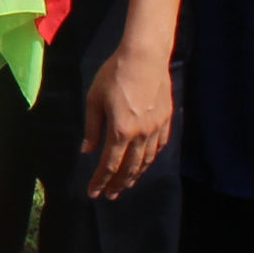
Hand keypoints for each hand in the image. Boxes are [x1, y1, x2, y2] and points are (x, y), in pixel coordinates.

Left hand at [82, 41, 175, 198]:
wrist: (145, 57)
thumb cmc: (114, 75)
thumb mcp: (94, 100)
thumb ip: (92, 128)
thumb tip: (87, 151)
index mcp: (120, 130)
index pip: (109, 164)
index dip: (100, 181)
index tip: (94, 193)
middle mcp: (141, 134)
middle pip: (130, 168)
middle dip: (118, 184)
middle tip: (110, 195)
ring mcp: (156, 128)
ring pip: (146, 160)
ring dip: (136, 175)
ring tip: (126, 184)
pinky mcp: (166, 120)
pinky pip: (159, 147)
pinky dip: (150, 159)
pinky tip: (144, 163)